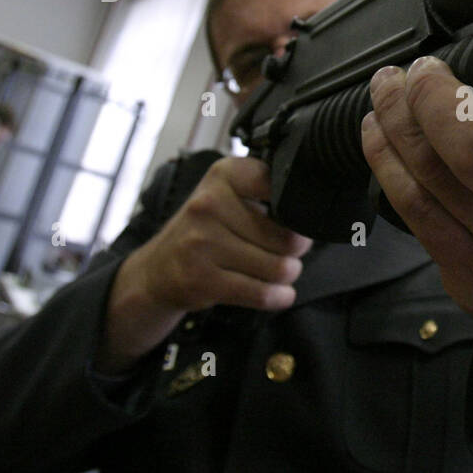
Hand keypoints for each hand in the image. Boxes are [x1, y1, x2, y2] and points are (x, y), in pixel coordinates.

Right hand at [99, 158, 311, 373]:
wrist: (157, 270)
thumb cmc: (204, 230)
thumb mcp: (228, 194)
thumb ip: (266, 192)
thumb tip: (316, 208)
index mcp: (223, 175)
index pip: (282, 186)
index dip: (299, 209)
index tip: (299, 218)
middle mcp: (208, 204)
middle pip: (287, 237)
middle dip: (296, 251)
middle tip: (288, 252)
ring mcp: (202, 243)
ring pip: (278, 267)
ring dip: (287, 275)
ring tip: (280, 271)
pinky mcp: (201, 279)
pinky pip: (261, 293)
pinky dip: (278, 297)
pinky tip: (279, 293)